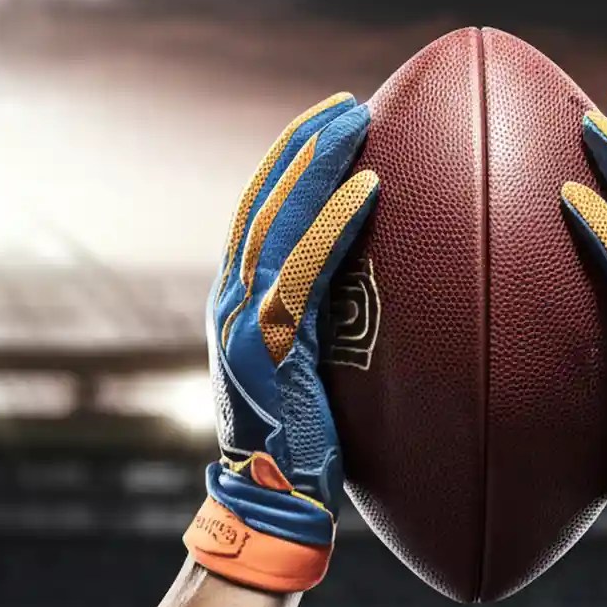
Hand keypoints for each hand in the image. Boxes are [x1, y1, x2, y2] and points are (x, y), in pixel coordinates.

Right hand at [183, 93, 378, 592]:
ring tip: (355, 120)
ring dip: (315, 164)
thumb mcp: (306, 370)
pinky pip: (305, 268)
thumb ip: (321, 326)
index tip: (324, 127)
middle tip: (343, 105)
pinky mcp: (268, 342)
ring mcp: (243, 318)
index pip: (257, 216)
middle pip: (262, 202)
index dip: (286, 166)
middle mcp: (230, 299)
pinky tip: (370, 188)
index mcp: (236, 302)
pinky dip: (335, 223)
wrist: (269, 501)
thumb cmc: (301, 442)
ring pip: (275, 220)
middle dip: (300, 147)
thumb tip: (377, 299)